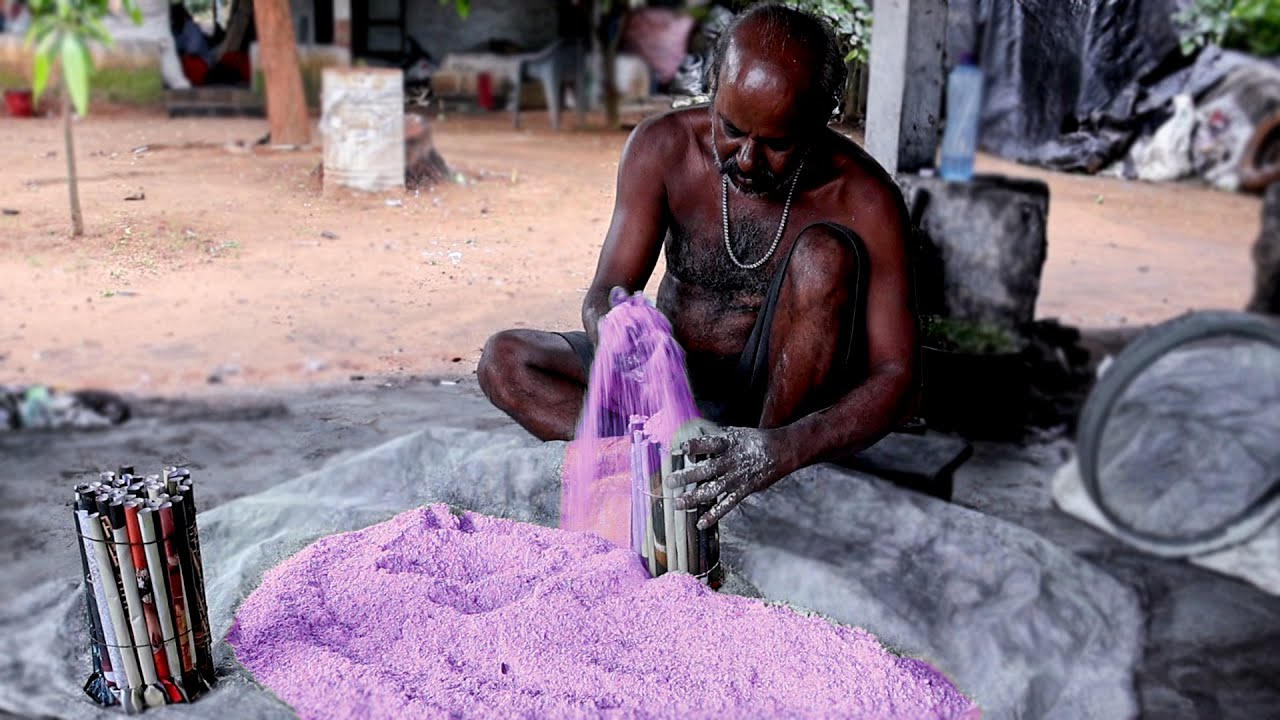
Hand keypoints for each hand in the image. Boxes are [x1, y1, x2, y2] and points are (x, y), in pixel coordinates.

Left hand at [664, 427, 792, 529]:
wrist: (783, 451)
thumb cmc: (754, 440)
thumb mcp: (736, 433)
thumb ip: (715, 438)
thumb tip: (690, 437)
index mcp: (730, 443)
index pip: (710, 443)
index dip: (696, 446)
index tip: (680, 449)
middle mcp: (732, 461)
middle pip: (706, 469)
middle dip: (686, 476)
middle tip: (669, 482)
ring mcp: (738, 478)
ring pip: (713, 489)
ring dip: (694, 498)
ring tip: (677, 504)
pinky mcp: (744, 490)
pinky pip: (727, 504)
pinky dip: (714, 514)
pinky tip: (700, 522)